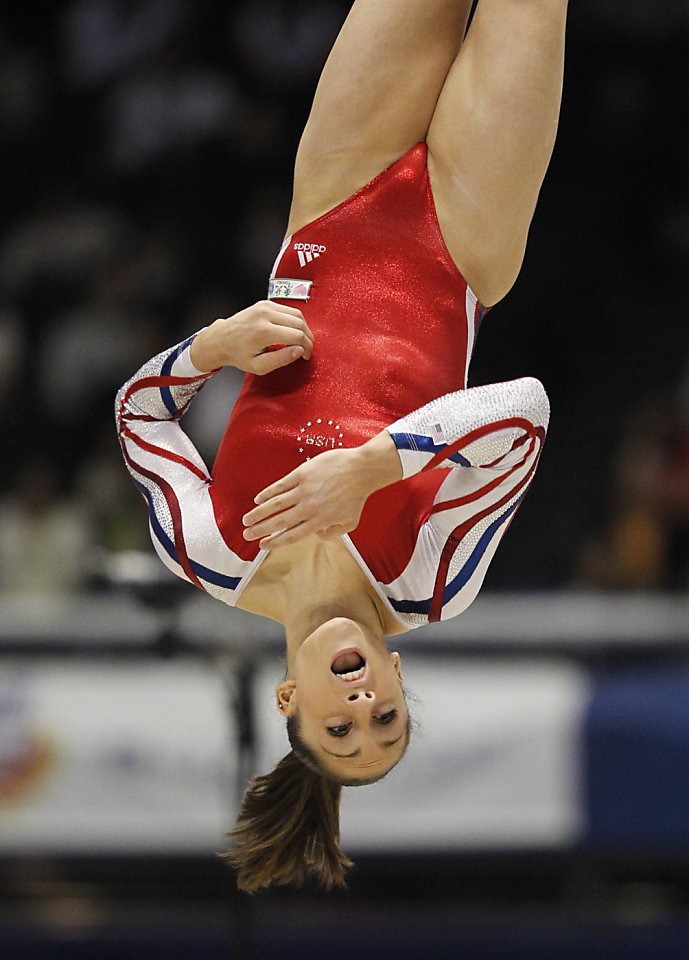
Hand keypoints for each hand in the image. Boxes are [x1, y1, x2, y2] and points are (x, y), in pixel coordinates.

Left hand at [189, 301, 313, 374]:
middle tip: (306, 349)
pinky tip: (291, 331)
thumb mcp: (259, 366)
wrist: (220, 340)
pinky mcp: (264, 303)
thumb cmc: (237, 354)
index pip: (298, 336)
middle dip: (308, 337)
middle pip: (300, 323)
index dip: (307, 347)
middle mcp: (265, 315)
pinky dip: (294, 320)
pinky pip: (287, 309)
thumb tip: (299, 351)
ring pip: (296, 314)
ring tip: (301, 340)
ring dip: (303, 328)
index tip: (306, 355)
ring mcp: (265, 306)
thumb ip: (281, 359)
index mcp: (264, 332)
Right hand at [242, 432, 402, 549]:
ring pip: (275, 505)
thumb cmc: (357, 496)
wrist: (361, 470)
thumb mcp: (350, 523)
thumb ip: (333, 533)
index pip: (292, 535)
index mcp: (319, 521)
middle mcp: (308, 508)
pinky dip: (267, 493)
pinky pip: (280, 486)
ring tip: (246, 520)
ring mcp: (304, 490)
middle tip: (247, 535)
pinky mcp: (302, 474)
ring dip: (259, 513)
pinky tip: (257, 499)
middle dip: (260, 530)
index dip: (275, 541)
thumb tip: (318, 535)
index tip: (263, 545)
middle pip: (279, 522)